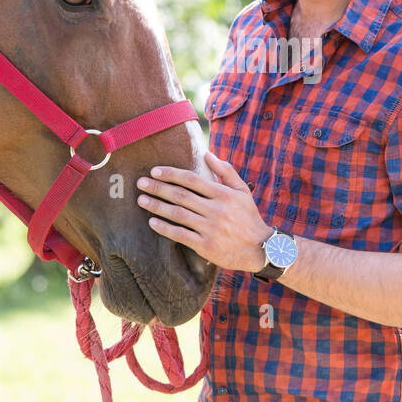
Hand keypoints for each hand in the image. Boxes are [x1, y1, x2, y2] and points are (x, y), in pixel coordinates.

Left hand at [136, 152, 273, 272]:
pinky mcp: (206, 246)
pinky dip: (165, 228)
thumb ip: (225, 170)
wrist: (261, 248)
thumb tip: (206, 153)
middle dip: (158, 188)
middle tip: (140, 183)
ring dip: (157, 206)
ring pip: (178, 214)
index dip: (171, 174)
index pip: (192, 180)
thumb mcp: (242, 190)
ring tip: (141, 200)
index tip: (155, 171)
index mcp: (224, 194)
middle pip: (181, 195)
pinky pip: (180, 235)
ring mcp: (210, 228)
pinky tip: (152, 222)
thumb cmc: (249, 217)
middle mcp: (216, 209)